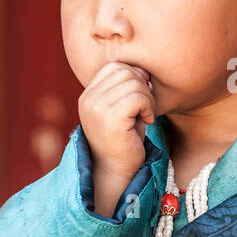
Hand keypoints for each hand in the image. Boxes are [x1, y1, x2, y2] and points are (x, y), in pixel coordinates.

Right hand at [78, 60, 154, 181]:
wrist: (115, 170)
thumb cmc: (123, 139)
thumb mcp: (120, 108)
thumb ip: (125, 87)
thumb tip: (143, 69)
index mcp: (88, 95)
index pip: (114, 66)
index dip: (133, 76)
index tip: (139, 97)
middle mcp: (88, 99)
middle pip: (125, 71)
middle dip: (143, 86)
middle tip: (145, 107)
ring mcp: (96, 107)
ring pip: (134, 83)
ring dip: (147, 99)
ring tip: (146, 115)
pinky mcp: (110, 117)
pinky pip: (138, 98)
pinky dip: (148, 108)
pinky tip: (147, 121)